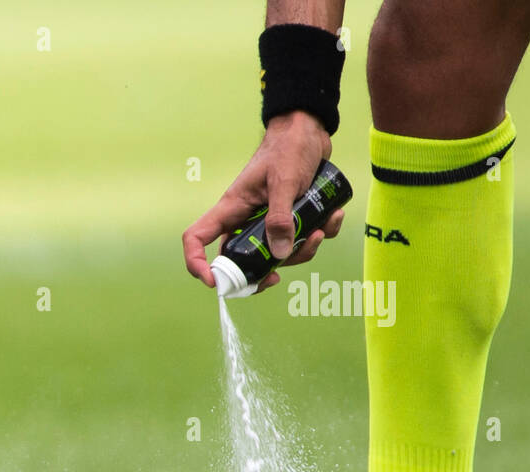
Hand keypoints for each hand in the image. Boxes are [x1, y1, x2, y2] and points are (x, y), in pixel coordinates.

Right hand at [182, 111, 346, 292]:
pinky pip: (299, 241)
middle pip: (240, 260)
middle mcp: (244, 220)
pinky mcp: (289, 219)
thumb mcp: (285, 182)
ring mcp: (266, 221)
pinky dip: (319, 235)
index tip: (215, 282)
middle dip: (263, 272)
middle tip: (279, 277)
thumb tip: (280, 255)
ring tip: (321, 229)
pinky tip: (332, 218)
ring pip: (275, 255)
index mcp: (231, 209)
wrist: (311, 131)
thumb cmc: (289, 147)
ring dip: (301, 251)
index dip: (197, 263)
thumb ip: (282, 218)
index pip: (197, 238)